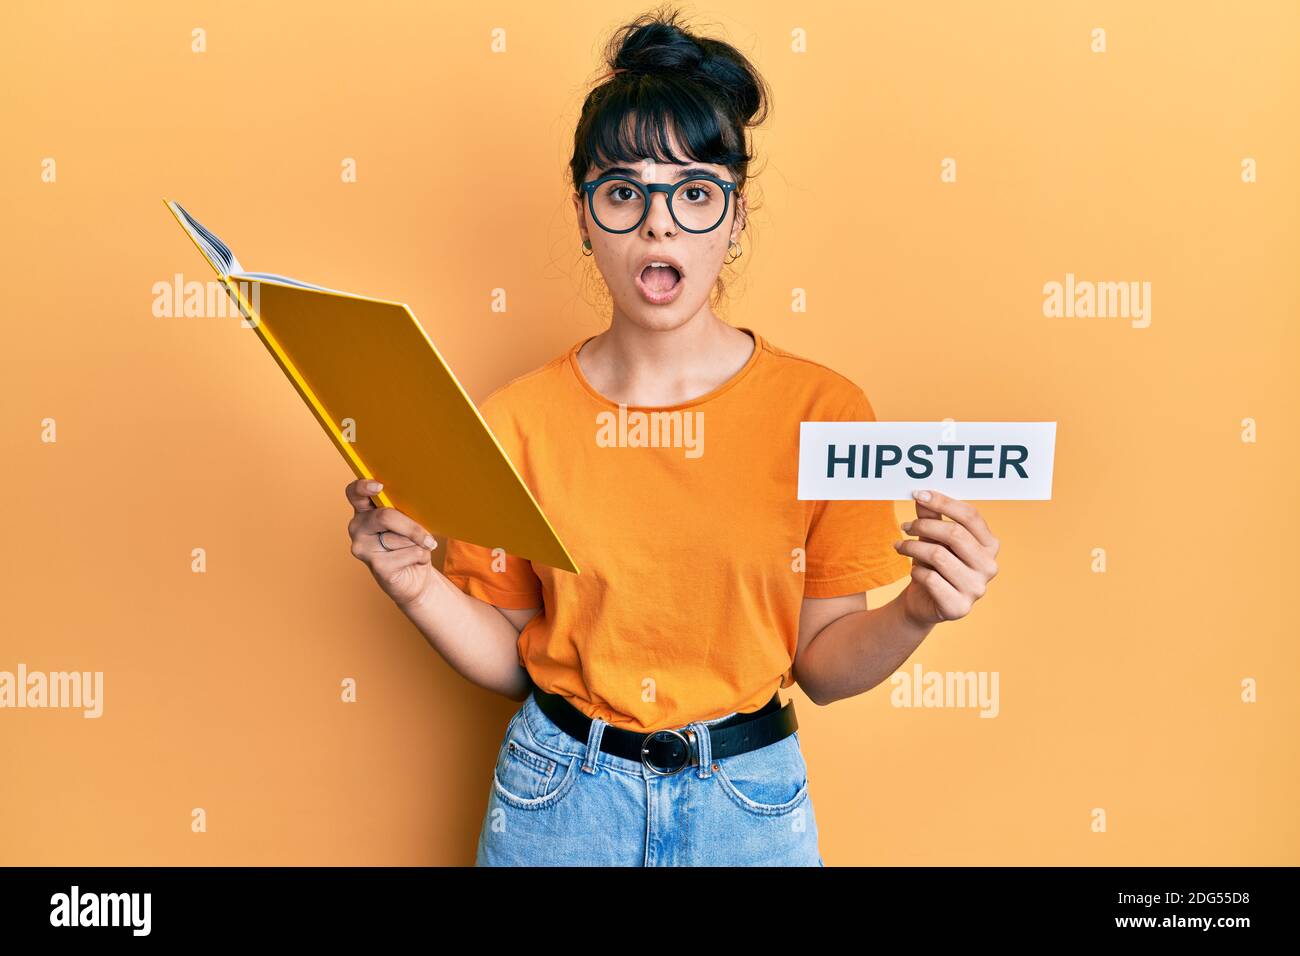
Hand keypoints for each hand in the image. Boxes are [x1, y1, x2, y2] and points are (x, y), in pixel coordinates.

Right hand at [345, 478, 439, 608]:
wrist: (416, 577)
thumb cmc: (412, 543)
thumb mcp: (409, 522)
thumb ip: (405, 511)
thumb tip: (419, 505)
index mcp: (365, 510)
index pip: (355, 493)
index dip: (364, 487)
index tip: (379, 487)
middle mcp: (358, 526)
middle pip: (385, 517)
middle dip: (411, 526)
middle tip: (429, 538)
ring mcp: (363, 547)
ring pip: (400, 537)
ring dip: (419, 543)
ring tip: (417, 549)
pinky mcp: (376, 566)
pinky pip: (408, 554)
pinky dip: (421, 556)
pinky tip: (415, 561)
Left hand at [894, 489, 999, 626]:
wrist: (923, 602)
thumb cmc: (932, 565)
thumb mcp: (931, 537)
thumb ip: (930, 516)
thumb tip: (922, 494)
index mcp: (989, 545)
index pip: (971, 516)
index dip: (943, 502)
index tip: (918, 494)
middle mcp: (989, 566)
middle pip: (955, 534)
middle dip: (924, 525)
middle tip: (905, 526)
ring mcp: (977, 588)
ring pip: (939, 556)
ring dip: (913, 547)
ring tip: (900, 546)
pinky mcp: (959, 607)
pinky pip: (931, 579)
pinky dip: (915, 572)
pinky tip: (913, 572)